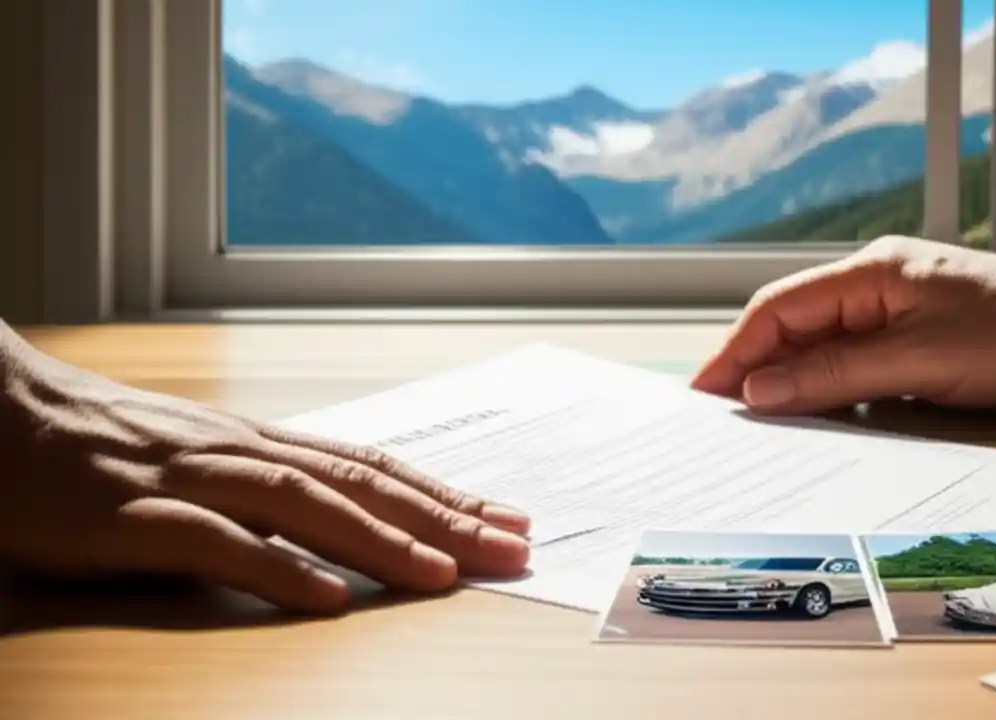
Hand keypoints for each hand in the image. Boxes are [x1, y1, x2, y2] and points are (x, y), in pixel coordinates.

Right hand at [0, 337, 530, 612]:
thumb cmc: (99, 443)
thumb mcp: (199, 458)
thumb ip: (266, 483)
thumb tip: (343, 519)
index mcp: (259, 443)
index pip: (373, 466)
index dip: (446, 493)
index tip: (507, 517)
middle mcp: (240, 453)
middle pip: (361, 484)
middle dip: (444, 519)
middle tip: (513, 549)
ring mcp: (188, 482)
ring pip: (304, 506)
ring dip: (381, 541)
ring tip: (444, 574)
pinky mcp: (132, 519)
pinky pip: (215, 546)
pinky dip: (277, 569)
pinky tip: (329, 598)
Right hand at [693, 235, 995, 412]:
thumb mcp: (920, 359)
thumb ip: (834, 373)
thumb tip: (759, 389)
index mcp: (867, 273)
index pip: (776, 310)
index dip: (733, 353)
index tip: (702, 397)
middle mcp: (874, 286)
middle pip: (792, 328)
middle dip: (753, 371)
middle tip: (721, 424)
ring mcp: (896, 312)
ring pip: (823, 349)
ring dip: (792, 385)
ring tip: (760, 430)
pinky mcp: (918, 339)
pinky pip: (857, 365)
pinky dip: (832, 392)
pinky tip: (821, 423)